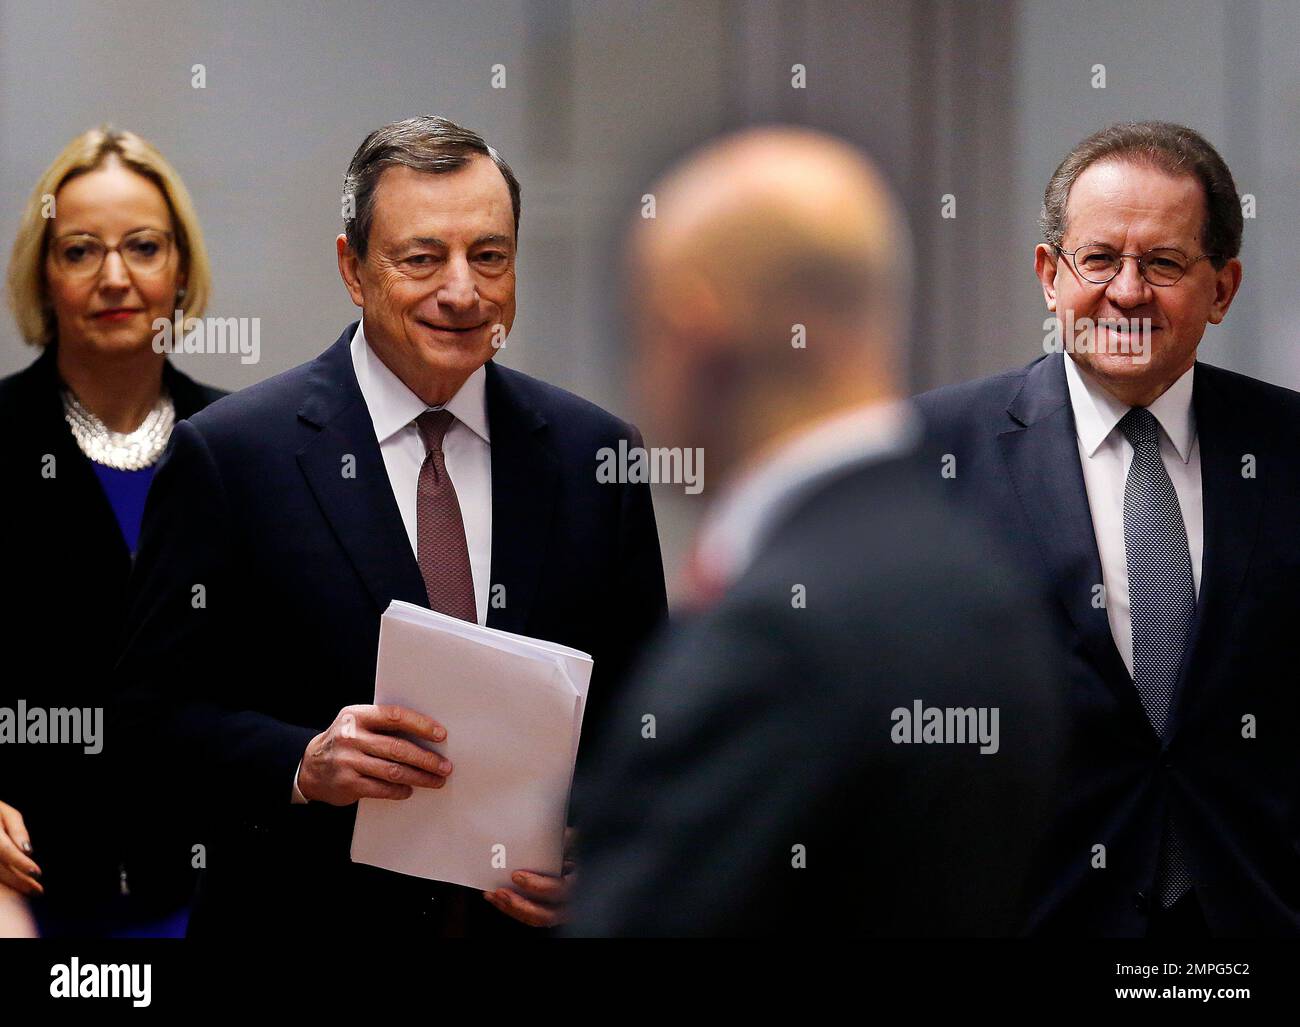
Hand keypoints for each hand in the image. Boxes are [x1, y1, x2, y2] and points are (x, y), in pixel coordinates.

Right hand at [0, 801, 41, 897]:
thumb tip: (28, 851)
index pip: (5, 851)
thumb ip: (17, 831)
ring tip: (32, 891)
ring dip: (13, 886)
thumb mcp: (6, 814)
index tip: (37, 873)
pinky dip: (5, 883)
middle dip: (19, 881)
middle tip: (39, 890)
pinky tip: (18, 887)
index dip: (21, 863)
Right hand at [298, 704, 450, 805]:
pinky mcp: (348, 783)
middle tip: (445, 766)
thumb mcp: (357, 723)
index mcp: (357, 716)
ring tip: (436, 780)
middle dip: (426, 758)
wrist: (309, 766)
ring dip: (419, 777)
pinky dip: (400, 790)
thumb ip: (383, 725)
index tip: (440, 735)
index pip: (395, 716)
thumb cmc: (344, 741)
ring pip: (393, 771)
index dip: (420, 725)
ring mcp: (348, 761)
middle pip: (398, 748)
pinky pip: (382, 789)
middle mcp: (351, 737)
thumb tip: (426, 734)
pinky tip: (410, 790)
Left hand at [484, 827, 576, 927]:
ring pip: (536, 918)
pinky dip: (512, 908)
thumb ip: (560, 840)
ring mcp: (561, 908)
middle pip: (548, 915)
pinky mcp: (547, 908)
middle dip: (520, 905)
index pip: (562, 890)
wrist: (582, 854)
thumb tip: (539, 835)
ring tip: (493, 895)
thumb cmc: (576, 844)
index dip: (539, 886)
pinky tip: (497, 897)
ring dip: (511, 908)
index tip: (517, 875)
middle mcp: (574, 901)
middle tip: (501, 892)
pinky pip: (530, 915)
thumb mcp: (571, 838)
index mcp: (582, 880)